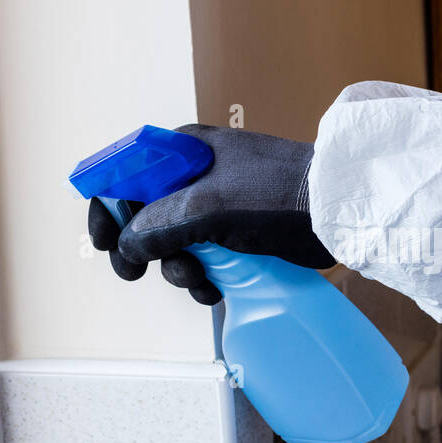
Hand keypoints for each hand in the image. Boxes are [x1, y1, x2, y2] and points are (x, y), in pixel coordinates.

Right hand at [86, 124, 334, 304]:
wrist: (337, 212)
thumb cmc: (278, 194)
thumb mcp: (210, 206)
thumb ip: (160, 225)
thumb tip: (127, 247)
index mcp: (185, 152)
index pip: (127, 172)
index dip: (108, 206)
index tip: (103, 242)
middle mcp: (197, 175)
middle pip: (146, 215)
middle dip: (143, 249)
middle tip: (135, 274)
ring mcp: (219, 206)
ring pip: (175, 245)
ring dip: (178, 270)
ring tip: (199, 281)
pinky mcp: (239, 234)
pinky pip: (205, 260)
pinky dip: (203, 279)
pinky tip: (217, 290)